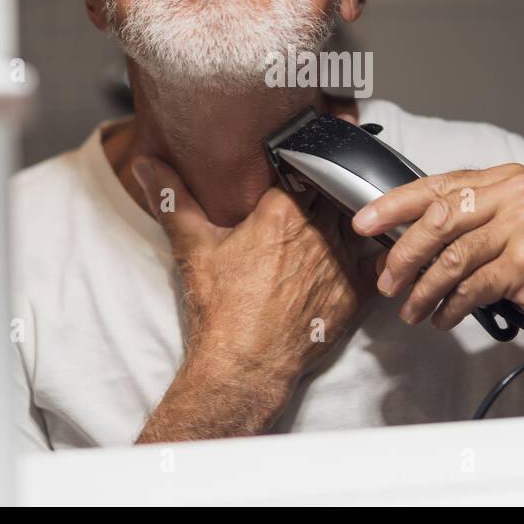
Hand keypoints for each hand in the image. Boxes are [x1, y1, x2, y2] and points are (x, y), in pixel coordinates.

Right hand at [132, 155, 375, 431]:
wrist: (245, 365)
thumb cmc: (220, 308)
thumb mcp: (192, 247)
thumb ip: (173, 199)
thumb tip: (146, 165)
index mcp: (281, 211)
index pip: (303, 167)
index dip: (303, 162)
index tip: (299, 159)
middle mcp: (317, 230)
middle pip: (334, 190)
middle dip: (328, 186)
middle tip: (321, 184)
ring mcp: (339, 260)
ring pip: (359, 220)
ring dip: (352, 215)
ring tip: (345, 212)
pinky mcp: (354, 291)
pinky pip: (376, 260)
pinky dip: (374, 251)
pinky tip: (370, 248)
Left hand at [350, 163, 523, 329]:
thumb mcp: (505, 222)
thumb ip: (462, 218)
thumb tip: (400, 234)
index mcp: (503, 178)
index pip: (437, 185)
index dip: (394, 204)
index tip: (364, 222)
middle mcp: (515, 196)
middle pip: (439, 219)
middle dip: (404, 253)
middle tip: (387, 279)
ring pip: (452, 258)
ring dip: (423, 289)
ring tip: (411, 309)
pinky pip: (472, 288)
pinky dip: (450, 307)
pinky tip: (442, 317)